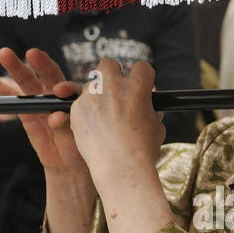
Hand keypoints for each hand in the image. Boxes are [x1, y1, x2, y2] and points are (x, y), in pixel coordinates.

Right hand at [0, 48, 85, 175]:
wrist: (65, 163)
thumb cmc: (77, 149)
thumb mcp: (75, 140)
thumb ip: (66, 126)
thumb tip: (56, 117)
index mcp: (75, 99)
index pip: (71, 89)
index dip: (65, 88)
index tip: (59, 91)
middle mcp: (57, 95)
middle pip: (49, 75)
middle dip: (41, 64)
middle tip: (33, 54)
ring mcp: (39, 101)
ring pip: (28, 82)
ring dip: (16, 68)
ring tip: (3, 53)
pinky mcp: (25, 111)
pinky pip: (10, 98)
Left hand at [69, 59, 164, 180]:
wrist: (120, 168)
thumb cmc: (142, 151)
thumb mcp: (156, 126)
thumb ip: (151, 108)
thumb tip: (149, 99)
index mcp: (138, 87)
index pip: (142, 68)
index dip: (142, 78)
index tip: (140, 86)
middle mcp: (113, 85)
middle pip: (108, 64)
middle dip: (111, 74)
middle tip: (114, 90)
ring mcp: (92, 96)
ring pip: (91, 85)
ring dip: (97, 96)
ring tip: (103, 118)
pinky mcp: (77, 108)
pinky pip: (80, 104)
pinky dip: (86, 113)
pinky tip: (94, 129)